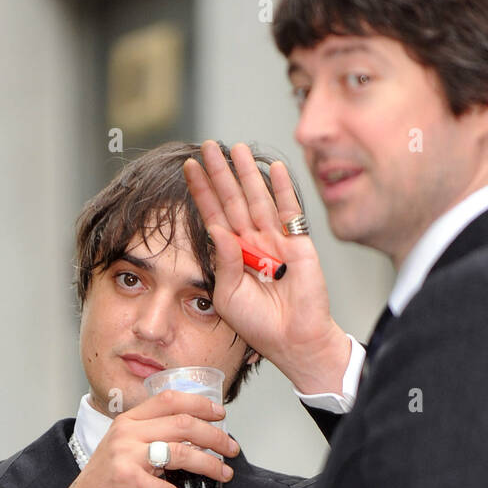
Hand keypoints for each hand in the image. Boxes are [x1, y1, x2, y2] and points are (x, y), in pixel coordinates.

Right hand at [52, 391, 238, 487]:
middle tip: (231, 449)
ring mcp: (126, 456)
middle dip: (214, 436)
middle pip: (182, 424)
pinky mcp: (127, 482)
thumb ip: (151, 439)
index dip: (199, 404)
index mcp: (128, 421)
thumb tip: (192, 439)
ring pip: (180, 453)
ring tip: (224, 474)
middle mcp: (127, 433)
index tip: (220, 414)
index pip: (169, 400)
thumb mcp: (125, 451)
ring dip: (209, 465)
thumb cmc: (106, 485)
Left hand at [183, 141, 350, 395]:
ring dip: (248, 174)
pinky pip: (290, 212)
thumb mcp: (228, 296)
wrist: (294, 341)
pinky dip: (283, 190)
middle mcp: (253, 243)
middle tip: (207, 146)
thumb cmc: (259, 325)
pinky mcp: (299, 244)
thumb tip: (218, 229)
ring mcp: (276, 241)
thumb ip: (223, 262)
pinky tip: (273, 168)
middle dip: (221, 174)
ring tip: (236, 148)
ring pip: (258, 200)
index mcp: (233, 255)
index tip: (189, 167)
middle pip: (233, 200)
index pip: (214, 215)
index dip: (202, 192)